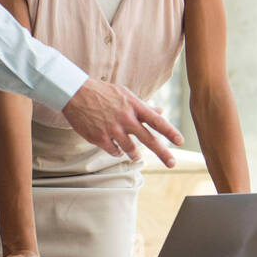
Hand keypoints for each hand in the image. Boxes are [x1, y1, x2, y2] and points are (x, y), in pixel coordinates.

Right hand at [62, 78, 183, 167]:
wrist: (75, 93)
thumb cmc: (104, 93)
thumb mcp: (126, 95)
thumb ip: (144, 107)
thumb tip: (161, 112)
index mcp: (134, 106)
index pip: (157, 121)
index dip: (170, 132)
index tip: (181, 141)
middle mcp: (126, 118)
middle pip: (148, 139)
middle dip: (162, 153)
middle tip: (172, 163)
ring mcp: (112, 129)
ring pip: (131, 149)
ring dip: (135, 155)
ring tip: (136, 157)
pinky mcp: (99, 137)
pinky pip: (114, 151)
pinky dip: (117, 152)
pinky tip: (116, 149)